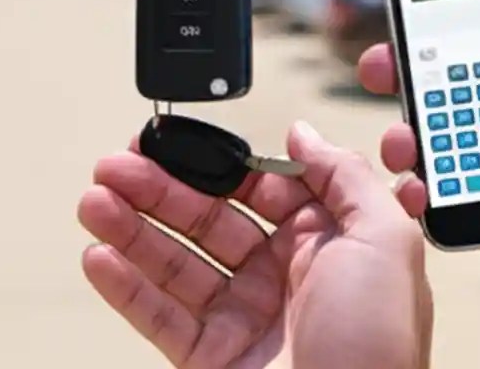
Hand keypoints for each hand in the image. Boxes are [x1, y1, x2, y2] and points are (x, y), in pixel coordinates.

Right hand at [77, 122, 431, 368]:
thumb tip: (303, 133)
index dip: (216, 165)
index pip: (261, 189)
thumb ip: (345, 175)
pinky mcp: (211, 361)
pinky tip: (99, 256)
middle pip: (208, 221)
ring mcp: (243, 322)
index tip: (175, 142)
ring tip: (93, 203)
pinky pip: (159, 316)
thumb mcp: (386, 241)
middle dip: (158, 190)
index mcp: (328, 246)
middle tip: (115, 166)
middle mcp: (283, 280)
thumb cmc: (378, 348)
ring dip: (130, 230)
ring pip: (175, 264)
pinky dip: (124, 287)